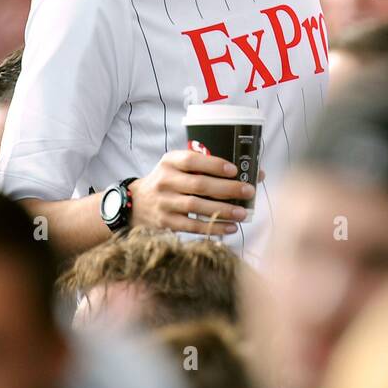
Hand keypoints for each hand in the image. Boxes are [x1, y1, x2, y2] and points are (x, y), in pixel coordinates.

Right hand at [128, 149, 256, 233]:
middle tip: (249, 192)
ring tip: (243, 213)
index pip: (192, 160)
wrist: (135, 203)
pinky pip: (192, 226)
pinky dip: (212, 227)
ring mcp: (164, 202)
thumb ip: (207, 167)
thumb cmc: (168, 181)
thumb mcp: (178, 167)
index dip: (214, 165)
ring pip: (197, 206)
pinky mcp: (166, 222)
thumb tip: (251, 173)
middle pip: (199, 185)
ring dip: (223, 210)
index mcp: (169, 161)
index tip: (234, 170)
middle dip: (227, 189)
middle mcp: (165, 180)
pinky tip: (230, 227)